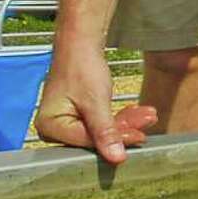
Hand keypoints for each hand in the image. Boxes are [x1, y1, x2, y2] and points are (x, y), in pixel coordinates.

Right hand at [36, 56, 156, 164]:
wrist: (81, 42)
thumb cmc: (81, 65)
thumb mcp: (96, 101)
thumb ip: (106, 131)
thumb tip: (116, 157)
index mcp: (50, 127)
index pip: (86, 142)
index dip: (114, 139)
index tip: (137, 136)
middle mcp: (54, 128)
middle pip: (95, 138)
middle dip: (123, 128)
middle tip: (146, 122)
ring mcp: (66, 122)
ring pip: (102, 131)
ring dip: (126, 122)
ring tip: (147, 115)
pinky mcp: (78, 116)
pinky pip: (101, 123)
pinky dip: (119, 117)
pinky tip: (137, 112)